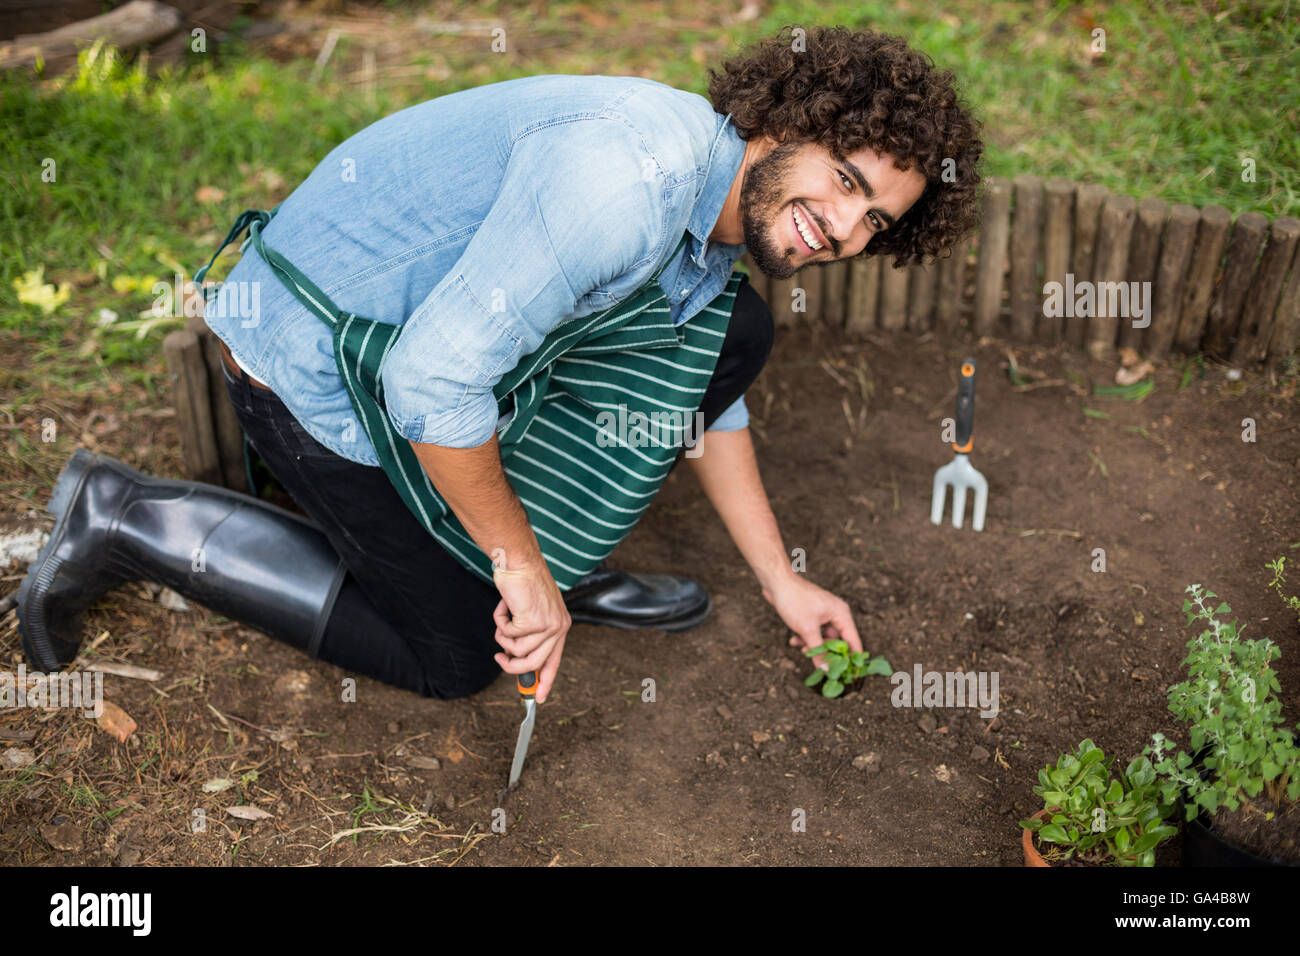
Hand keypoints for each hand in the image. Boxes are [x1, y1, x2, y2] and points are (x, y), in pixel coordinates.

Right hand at [491, 559, 569, 702]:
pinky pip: (507, 635)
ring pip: (516, 650)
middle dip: (511, 665)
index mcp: (561, 626)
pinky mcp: (533, 620)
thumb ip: (530, 635)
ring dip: (502, 636)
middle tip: (498, 657)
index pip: (554, 661)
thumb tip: (517, 661)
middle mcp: (558, 627)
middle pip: (533, 663)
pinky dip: (499, 622)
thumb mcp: (532, 612)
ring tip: (503, 617)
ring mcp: (547, 625)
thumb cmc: (523, 583)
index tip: (539, 697)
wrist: (519, 561)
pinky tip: (504, 606)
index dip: (545, 681)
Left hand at [761, 572, 862, 666]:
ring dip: (812, 645)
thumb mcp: (807, 630)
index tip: (850, 674)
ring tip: (800, 648)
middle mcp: (836, 613)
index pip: (853, 640)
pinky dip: (806, 638)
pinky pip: (814, 632)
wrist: (776, 582)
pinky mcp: (813, 614)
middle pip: (838, 641)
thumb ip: (818, 651)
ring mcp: (824, 614)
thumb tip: (826, 670)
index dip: (852, 658)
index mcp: (841, 614)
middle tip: (816, 662)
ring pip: (824, 638)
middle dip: (825, 651)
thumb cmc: (794, 600)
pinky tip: (794, 640)